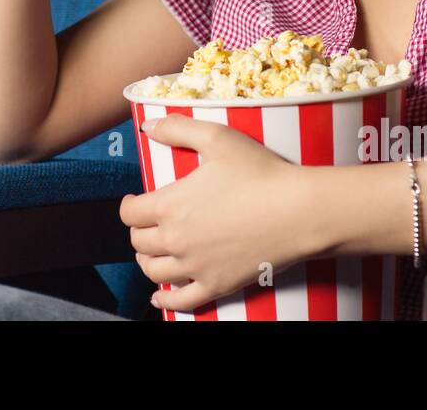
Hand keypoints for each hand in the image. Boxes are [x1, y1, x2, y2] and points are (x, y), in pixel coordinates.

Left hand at [119, 113, 323, 313]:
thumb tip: (147, 125)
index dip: (129, 206)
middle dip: (139, 231)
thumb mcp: (216, 138)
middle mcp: (176, 239)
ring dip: (147, 260)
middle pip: (139, 242)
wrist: (298, 211)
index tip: (134, 201)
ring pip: (154, 271)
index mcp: (170, 205)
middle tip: (147, 224)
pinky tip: (160, 298)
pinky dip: (166, 301)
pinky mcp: (217, 285)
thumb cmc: (260, 172)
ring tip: (152, 252)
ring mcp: (195, 266)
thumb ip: (177, 128)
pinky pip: (182, 301)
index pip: (130, 213)